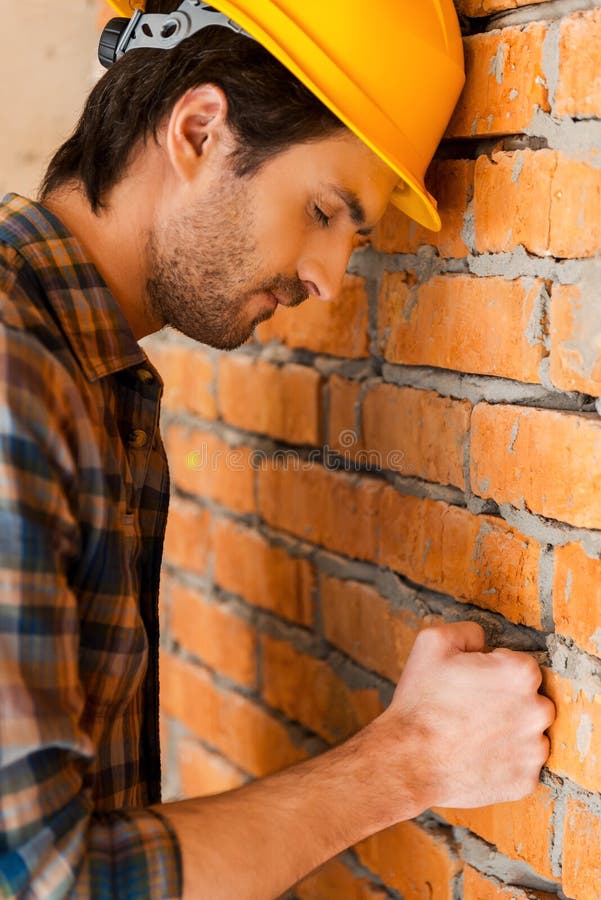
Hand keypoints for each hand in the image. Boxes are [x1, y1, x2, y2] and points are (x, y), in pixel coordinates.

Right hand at [381, 621, 555, 810]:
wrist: (408, 761)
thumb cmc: (421, 702)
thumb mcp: (432, 642)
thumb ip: (468, 631)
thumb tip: (483, 640)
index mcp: (520, 674)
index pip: (522, 665)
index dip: (495, 671)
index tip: (473, 683)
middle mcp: (537, 711)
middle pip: (532, 700)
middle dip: (508, 702)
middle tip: (473, 709)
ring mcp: (533, 750)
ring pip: (530, 735)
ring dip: (509, 733)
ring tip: (473, 735)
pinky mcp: (525, 781)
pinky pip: (522, 766)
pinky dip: (504, 763)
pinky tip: (476, 756)